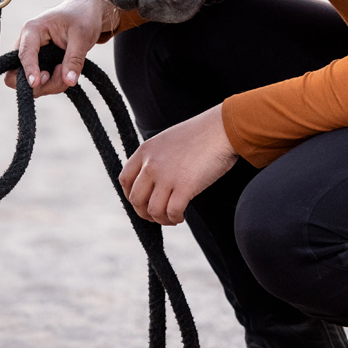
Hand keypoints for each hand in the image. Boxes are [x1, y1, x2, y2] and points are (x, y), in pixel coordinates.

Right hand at [6, 0, 119, 96]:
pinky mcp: (41, 65)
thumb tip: (69, 81)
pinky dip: (53, 84)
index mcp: (32, 30)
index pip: (24, 53)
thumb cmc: (82, 17)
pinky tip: (66, 73)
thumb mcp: (82, 36)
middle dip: (39, 83)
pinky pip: (41, 84)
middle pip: (17, 74)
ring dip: (50, 85)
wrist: (87, 12)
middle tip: (60, 77)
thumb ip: (74, 59)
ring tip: (68, 71)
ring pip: (29, 83)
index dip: (28, 70)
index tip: (35, 83)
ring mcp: (33, 57)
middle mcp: (28, 44)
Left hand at [118, 105, 237, 224]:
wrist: (222, 129)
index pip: (125, 180)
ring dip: (161, 219)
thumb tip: (152, 181)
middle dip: (144, 212)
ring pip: (153, 210)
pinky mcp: (184, 187)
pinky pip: (172, 212)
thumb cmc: (201, 134)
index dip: (131, 195)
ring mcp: (167, 176)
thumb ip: (156, 158)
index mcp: (146, 150)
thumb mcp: (168, 140)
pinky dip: (175, 219)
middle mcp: (152, 164)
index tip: (142, 202)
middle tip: (157, 215)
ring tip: (172, 218)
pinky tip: (181, 216)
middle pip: (136, 199)